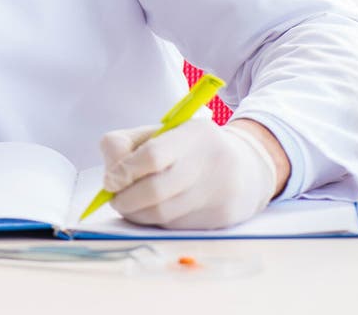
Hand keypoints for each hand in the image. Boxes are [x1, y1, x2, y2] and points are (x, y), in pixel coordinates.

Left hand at [100, 119, 277, 229]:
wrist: (248, 168)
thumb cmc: (192, 148)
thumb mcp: (165, 132)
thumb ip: (131, 147)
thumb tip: (110, 179)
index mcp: (193, 134)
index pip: (152, 155)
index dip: (124, 171)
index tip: (109, 181)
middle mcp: (208, 164)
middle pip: (155, 191)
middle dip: (126, 199)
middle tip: (114, 199)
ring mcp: (217, 193)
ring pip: (163, 214)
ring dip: (137, 213)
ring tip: (130, 205)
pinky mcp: (220, 218)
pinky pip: (176, 226)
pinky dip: (156, 221)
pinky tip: (155, 211)